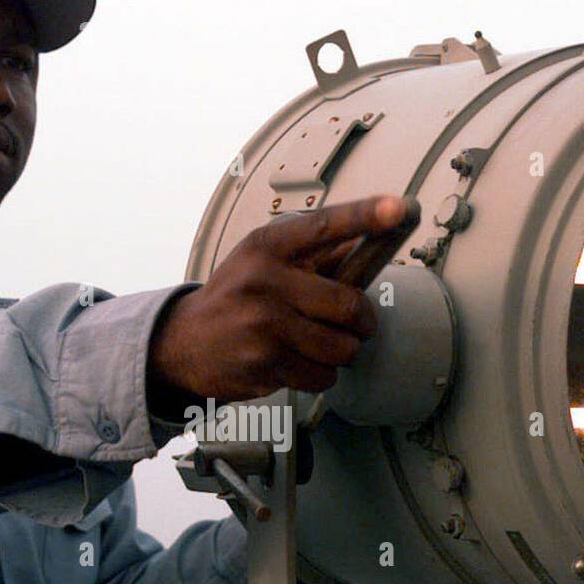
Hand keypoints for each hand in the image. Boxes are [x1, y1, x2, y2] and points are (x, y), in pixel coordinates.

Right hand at [148, 195, 419, 403]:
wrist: (184, 344)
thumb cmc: (234, 298)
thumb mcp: (262, 262)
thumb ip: (312, 254)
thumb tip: (368, 236)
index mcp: (268, 247)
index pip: (326, 225)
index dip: (367, 216)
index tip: (400, 208)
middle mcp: (266, 280)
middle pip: (349, 304)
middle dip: (362, 323)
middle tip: (356, 325)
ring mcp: (265, 323)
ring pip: (341, 347)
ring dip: (340, 353)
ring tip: (317, 345)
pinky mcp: (265, 361)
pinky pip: (322, 374)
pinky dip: (320, 374)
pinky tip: (298, 363)